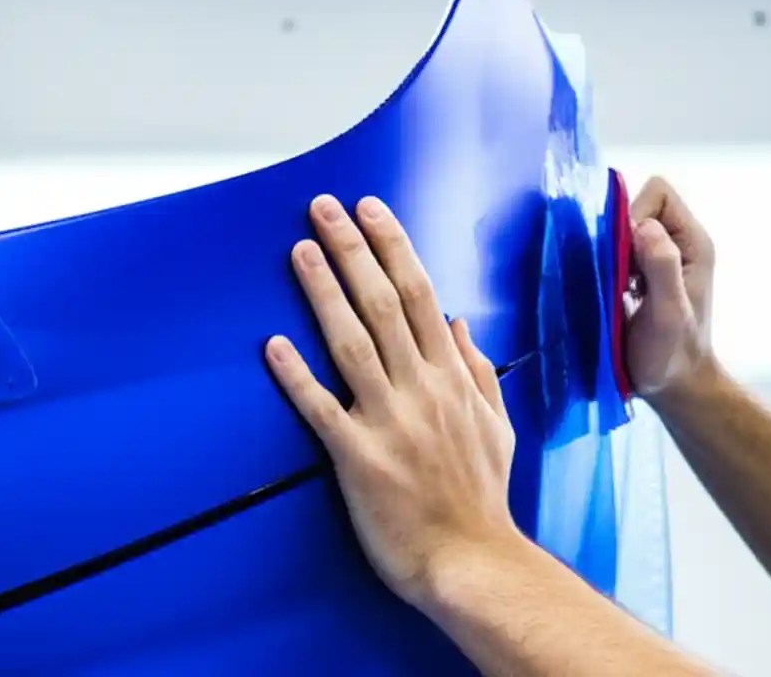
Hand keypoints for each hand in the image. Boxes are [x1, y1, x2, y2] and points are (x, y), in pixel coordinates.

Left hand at [264, 194, 522, 610]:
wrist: (473, 563)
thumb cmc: (481, 498)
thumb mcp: (498, 426)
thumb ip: (477, 371)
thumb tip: (460, 323)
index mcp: (452, 379)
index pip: (420, 296)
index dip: (392, 247)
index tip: (370, 209)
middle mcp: (422, 390)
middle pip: (383, 304)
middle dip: (353, 249)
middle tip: (323, 207)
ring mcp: (390, 422)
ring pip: (352, 343)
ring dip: (323, 293)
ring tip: (300, 251)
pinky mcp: (358, 459)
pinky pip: (321, 409)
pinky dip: (297, 376)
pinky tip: (273, 344)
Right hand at [627, 176, 718, 398]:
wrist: (673, 387)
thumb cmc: (672, 356)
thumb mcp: (669, 313)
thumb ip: (662, 267)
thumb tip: (642, 227)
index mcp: (693, 243)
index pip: (659, 194)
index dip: (636, 214)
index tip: (626, 256)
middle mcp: (677, 243)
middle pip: (639, 205)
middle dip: (619, 235)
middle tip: (620, 276)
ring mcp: (658, 258)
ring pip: (624, 228)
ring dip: (611, 252)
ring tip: (616, 287)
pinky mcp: (639, 273)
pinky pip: (616, 249)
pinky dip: (607, 265)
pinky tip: (612, 293)